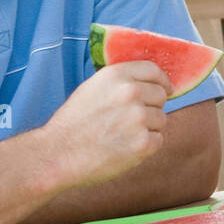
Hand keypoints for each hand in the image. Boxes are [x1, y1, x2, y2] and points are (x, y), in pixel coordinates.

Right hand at [44, 60, 172, 188]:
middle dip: (151, 107)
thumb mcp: (93, 87)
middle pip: (161, 96)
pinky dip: (146, 147)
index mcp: (117, 75)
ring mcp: (138, 118)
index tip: (165, 89)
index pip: (153, 70)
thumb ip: (120, 82)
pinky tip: (125, 148)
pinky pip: (158, 140)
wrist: (58, 153)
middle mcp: (131, 92)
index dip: (161, 81)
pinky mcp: (143, 143)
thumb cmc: (73, 123)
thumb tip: (148, 82)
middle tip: (131, 121)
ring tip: (122, 135)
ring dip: (148, 128)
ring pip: (161, 120)